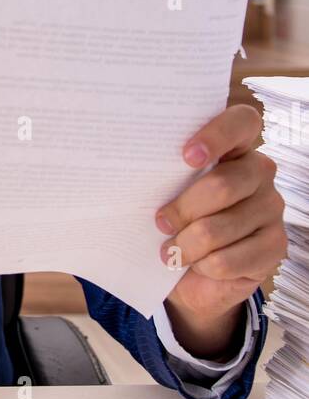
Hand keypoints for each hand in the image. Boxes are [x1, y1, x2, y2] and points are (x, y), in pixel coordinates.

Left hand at [155, 104, 286, 358]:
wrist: (191, 275)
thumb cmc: (176, 224)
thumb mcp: (165, 196)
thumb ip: (161, 178)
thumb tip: (124, 173)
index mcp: (235, 148)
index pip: (241, 123)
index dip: (217, 135)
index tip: (186, 156)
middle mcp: (259, 172)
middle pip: (222, 185)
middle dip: (182, 210)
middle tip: (161, 222)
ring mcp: (271, 208)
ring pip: (218, 228)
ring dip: (185, 246)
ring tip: (173, 250)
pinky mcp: (274, 245)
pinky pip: (226, 260)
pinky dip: (202, 268)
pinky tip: (198, 265)